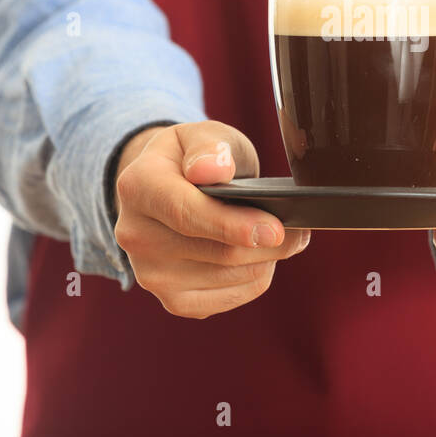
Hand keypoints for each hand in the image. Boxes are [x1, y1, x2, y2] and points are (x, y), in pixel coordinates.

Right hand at [113, 121, 309, 318]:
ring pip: (230, 277)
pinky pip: (230, 296)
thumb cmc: (194, 158)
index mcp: (137, 186)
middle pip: (218, 252)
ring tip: (278, 236)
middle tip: (300, 229)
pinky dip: (255, 277)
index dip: (233, 225)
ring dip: (267, 259)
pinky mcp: (173, 301)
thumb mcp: (203, 135)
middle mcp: (135, 235)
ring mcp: (151, 274)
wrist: (168, 188)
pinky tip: (257, 256)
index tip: (275, 230)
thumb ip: (211, 146)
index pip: (187, 214)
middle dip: (268, 243)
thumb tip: (211, 170)